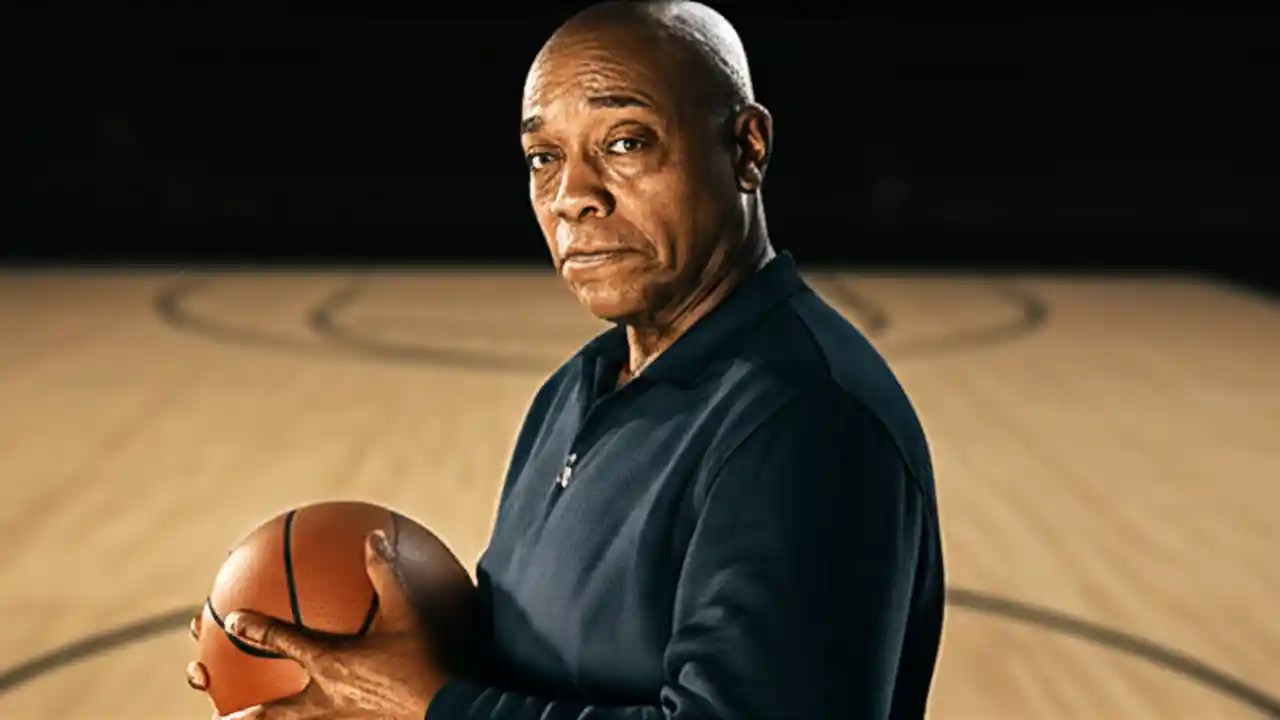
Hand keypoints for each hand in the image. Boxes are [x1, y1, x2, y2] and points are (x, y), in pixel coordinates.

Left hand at [186, 529, 448, 718]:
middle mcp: (323, 698)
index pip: (282, 642)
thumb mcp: (408, 613)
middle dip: (234, 709)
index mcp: (330, 663)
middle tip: (209, 699)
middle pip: (267, 710)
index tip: (230, 620)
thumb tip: (373, 536)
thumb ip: (385, 574)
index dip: (253, 628)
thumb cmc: (424, 661)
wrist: (445, 709)